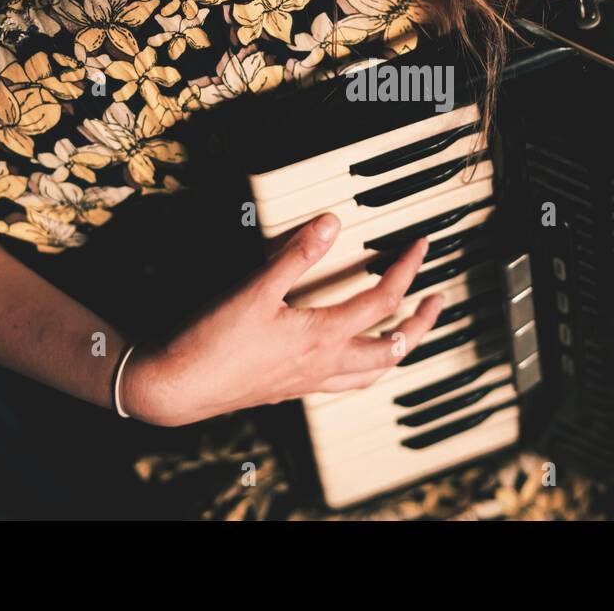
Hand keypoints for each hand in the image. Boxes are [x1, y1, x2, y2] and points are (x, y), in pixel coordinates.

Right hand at [119, 213, 442, 426]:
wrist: (177, 387)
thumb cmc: (212, 343)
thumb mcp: (255, 288)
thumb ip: (296, 254)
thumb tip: (330, 224)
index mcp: (322, 336)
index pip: (382, 300)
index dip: (407, 270)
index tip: (420, 248)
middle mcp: (324, 363)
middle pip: (392, 347)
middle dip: (421, 323)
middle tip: (437, 301)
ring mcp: (309, 381)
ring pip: (371, 373)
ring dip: (397, 352)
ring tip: (409, 335)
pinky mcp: (291, 389)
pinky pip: (344, 384)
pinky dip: (362, 370)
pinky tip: (354, 360)